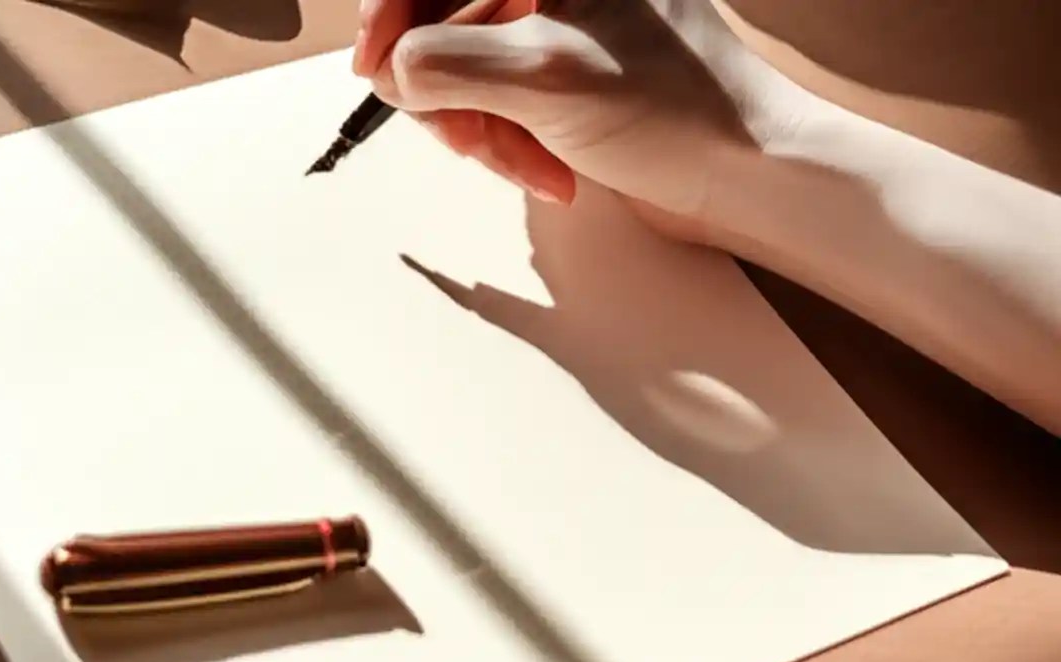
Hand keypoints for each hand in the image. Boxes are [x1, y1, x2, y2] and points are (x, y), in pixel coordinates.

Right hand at [353, 0, 774, 219]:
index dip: (394, 12)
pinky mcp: (569, 71)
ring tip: (525, 167)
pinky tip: (550, 174)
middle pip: (446, 17)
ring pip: (469, 66)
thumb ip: (446, 60)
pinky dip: (512, 140)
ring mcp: (564, 21)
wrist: (750, 177)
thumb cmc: (677, 111)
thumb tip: (391, 70)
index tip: (377, 69)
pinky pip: (502, 97)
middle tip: (463, 141)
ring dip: (483, 127)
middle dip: (446, 89)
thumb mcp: (544, 76)